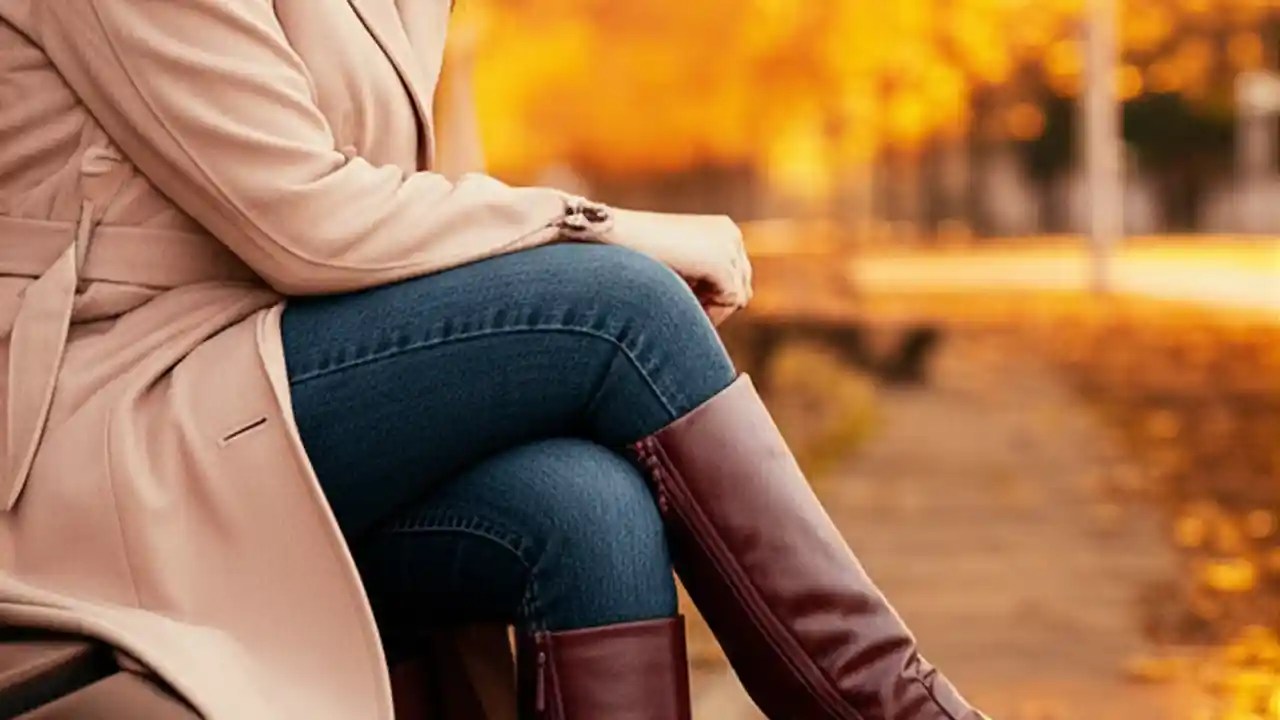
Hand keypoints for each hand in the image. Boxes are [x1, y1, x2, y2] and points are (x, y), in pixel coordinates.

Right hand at [603, 209, 751, 324]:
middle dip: (715, 304)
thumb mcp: (677, 263)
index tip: (685, 303)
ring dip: (711, 310)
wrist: (616, 236)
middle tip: (683, 310)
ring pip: (737, 297)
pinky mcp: (722, 264)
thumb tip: (720, 308)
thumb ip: (700, 278)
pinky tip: (682, 306)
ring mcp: (729, 247)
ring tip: (679, 306)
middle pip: (741, 287)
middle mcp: (731, 234)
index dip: (713, 297)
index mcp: (723, 230)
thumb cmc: (634, 251)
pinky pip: (730, 302)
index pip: (735, 275)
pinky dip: (710, 313)